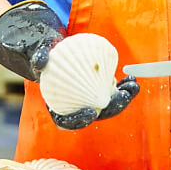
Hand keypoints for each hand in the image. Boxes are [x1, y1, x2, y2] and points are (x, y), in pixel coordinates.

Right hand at [0, 1, 140, 129]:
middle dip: (111, 108)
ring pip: (107, 105)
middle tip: (122, 98)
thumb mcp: (38, 53)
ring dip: (122, 99)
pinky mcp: (99, 90)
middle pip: (94, 114)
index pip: (68, 121)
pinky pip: (113, 93)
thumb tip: (41, 61)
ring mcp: (89, 99)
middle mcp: (75, 106)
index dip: (79, 120)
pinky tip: (132, 79)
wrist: (56, 48)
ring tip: (132, 87)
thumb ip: (38, 57)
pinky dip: (123, 89)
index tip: (91, 113)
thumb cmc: (46, 53)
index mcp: (57, 105)